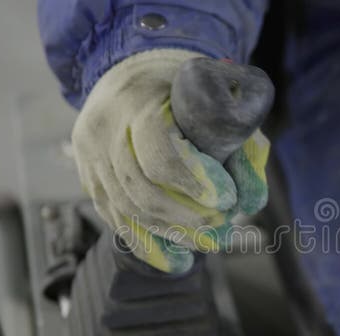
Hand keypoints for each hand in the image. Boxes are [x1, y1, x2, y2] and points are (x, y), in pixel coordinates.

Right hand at [71, 49, 268, 273]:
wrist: (130, 70)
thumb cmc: (182, 87)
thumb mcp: (217, 102)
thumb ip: (240, 147)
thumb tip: (251, 202)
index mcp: (136, 100)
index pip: (158, 152)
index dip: (194, 182)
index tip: (226, 199)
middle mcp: (104, 128)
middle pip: (138, 188)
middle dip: (183, 217)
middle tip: (220, 228)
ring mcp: (89, 155)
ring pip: (124, 209)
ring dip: (168, 235)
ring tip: (205, 244)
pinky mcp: (88, 176)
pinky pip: (113, 219)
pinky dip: (146, 244)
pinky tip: (175, 261)